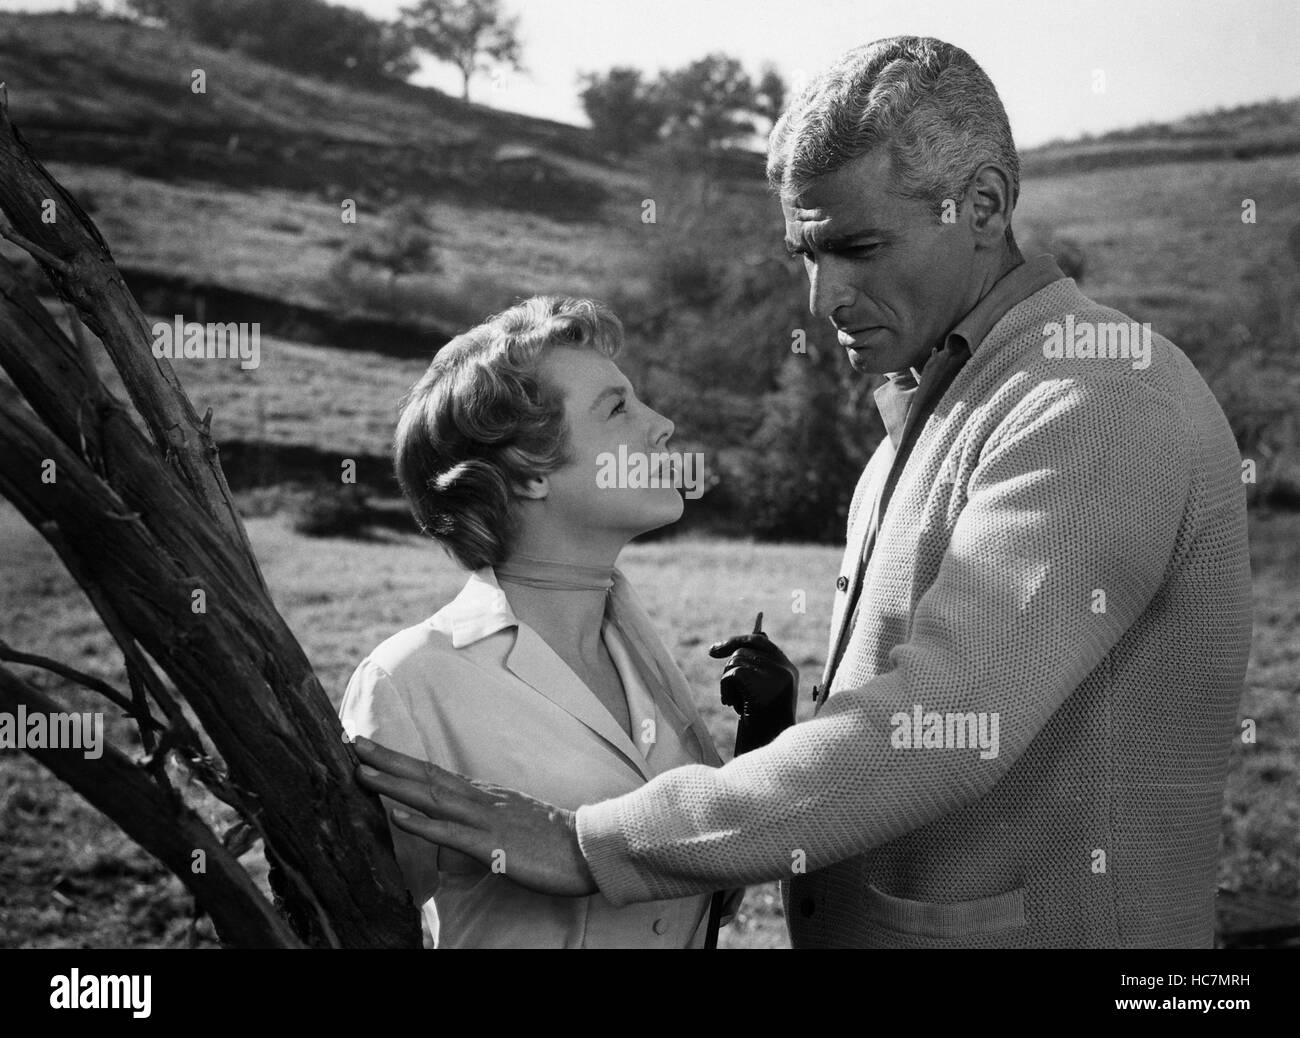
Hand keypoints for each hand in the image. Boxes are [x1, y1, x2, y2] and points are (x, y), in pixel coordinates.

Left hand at [352, 736, 596, 896]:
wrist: (591, 848)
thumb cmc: (555, 840)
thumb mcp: (513, 823)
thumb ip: (485, 819)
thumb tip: (460, 823)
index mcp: (485, 795)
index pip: (435, 773)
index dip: (401, 761)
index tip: (372, 749)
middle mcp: (480, 799)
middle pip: (426, 775)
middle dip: (387, 760)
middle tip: (352, 743)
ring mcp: (485, 819)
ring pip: (431, 797)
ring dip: (394, 783)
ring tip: (361, 771)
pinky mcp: (491, 844)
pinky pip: (449, 833)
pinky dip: (420, 822)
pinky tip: (396, 814)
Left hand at [710, 627, 797, 753]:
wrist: (767, 749)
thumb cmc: (762, 727)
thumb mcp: (762, 694)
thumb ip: (757, 668)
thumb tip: (742, 641)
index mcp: (788, 670)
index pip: (761, 642)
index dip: (738, 640)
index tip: (716, 649)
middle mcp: (785, 669)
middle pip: (746, 649)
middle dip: (727, 659)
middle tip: (714, 659)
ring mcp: (775, 675)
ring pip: (736, 660)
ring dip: (727, 681)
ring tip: (734, 703)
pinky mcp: (761, 682)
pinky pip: (732, 673)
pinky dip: (726, 689)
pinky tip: (732, 706)